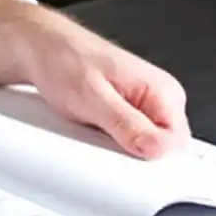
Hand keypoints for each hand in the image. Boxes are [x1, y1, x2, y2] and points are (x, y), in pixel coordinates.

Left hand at [0, 0, 189, 158]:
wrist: (38, 48)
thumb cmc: (63, 60)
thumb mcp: (92, 97)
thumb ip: (126, 124)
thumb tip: (156, 148)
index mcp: (162, 91)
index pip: (177, 143)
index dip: (154, 161)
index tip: (128, 167)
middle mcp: (157, 98)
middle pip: (161, 148)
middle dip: (135, 158)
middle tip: (103, 152)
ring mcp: (141, 107)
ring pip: (141, 147)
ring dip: (118, 152)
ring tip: (91, 139)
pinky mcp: (123, 114)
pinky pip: (124, 140)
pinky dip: (108, 145)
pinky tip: (90, 138)